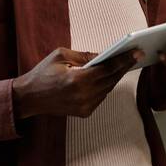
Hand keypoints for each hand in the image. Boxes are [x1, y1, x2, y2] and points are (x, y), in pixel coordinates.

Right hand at [11, 46, 142, 119]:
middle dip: (123, 66)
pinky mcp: (84, 113)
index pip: (107, 68)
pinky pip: (100, 97)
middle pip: (111, 79)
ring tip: (125, 64)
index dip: (123, 59)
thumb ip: (84, 55)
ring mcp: (84, 106)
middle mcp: (83, 95)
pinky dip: (105, 86)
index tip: (136, 52)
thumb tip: (104, 54)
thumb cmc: (43, 73)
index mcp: (77, 79)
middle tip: (135, 55)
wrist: (29, 98)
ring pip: (107, 89)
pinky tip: (109, 77)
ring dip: (115, 77)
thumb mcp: (61, 56)